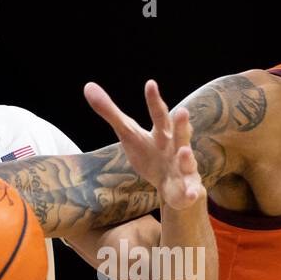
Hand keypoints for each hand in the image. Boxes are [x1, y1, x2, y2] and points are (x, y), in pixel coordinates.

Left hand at [83, 79, 203, 209]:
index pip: (158, 114)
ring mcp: (184, 167)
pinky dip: (192, 192)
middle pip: (179, 134)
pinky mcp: (188, 188)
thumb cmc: (150, 153)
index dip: (154, 100)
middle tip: (182, 111)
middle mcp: (176, 147)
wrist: (171, 186)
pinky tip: (191, 195)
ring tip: (184, 151)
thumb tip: (88, 86)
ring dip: (187, 157)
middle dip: (181, 124)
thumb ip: (110, 112)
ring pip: (187, 161)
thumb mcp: (129, 133)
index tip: (150, 84)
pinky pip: (191, 190)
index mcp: (162, 132)